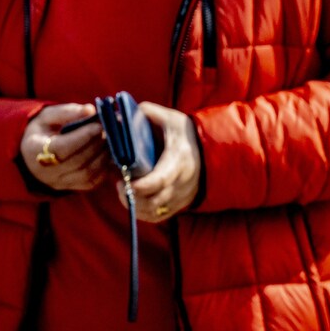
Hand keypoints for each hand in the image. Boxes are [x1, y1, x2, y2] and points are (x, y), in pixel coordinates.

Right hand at [20, 103, 107, 191]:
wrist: (34, 154)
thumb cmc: (43, 131)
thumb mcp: (48, 116)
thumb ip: (67, 112)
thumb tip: (90, 110)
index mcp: (34, 151)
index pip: (61, 149)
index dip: (82, 137)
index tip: (99, 124)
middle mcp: (46, 173)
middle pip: (77, 162)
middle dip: (97, 144)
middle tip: (112, 128)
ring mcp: (60, 183)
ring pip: (88, 173)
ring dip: (104, 154)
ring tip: (113, 137)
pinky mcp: (74, 187)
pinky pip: (94, 180)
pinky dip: (105, 166)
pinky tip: (111, 150)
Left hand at [124, 104, 201, 222]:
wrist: (210, 148)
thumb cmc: (184, 132)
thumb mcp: (169, 118)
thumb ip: (145, 114)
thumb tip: (119, 116)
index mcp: (179, 159)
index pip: (160, 179)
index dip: (140, 186)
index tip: (123, 182)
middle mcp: (183, 181)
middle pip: (155, 200)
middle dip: (132, 197)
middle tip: (119, 184)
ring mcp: (182, 195)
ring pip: (155, 211)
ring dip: (135, 206)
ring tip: (124, 192)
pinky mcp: (180, 203)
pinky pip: (158, 216)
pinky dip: (143, 213)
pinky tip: (134, 201)